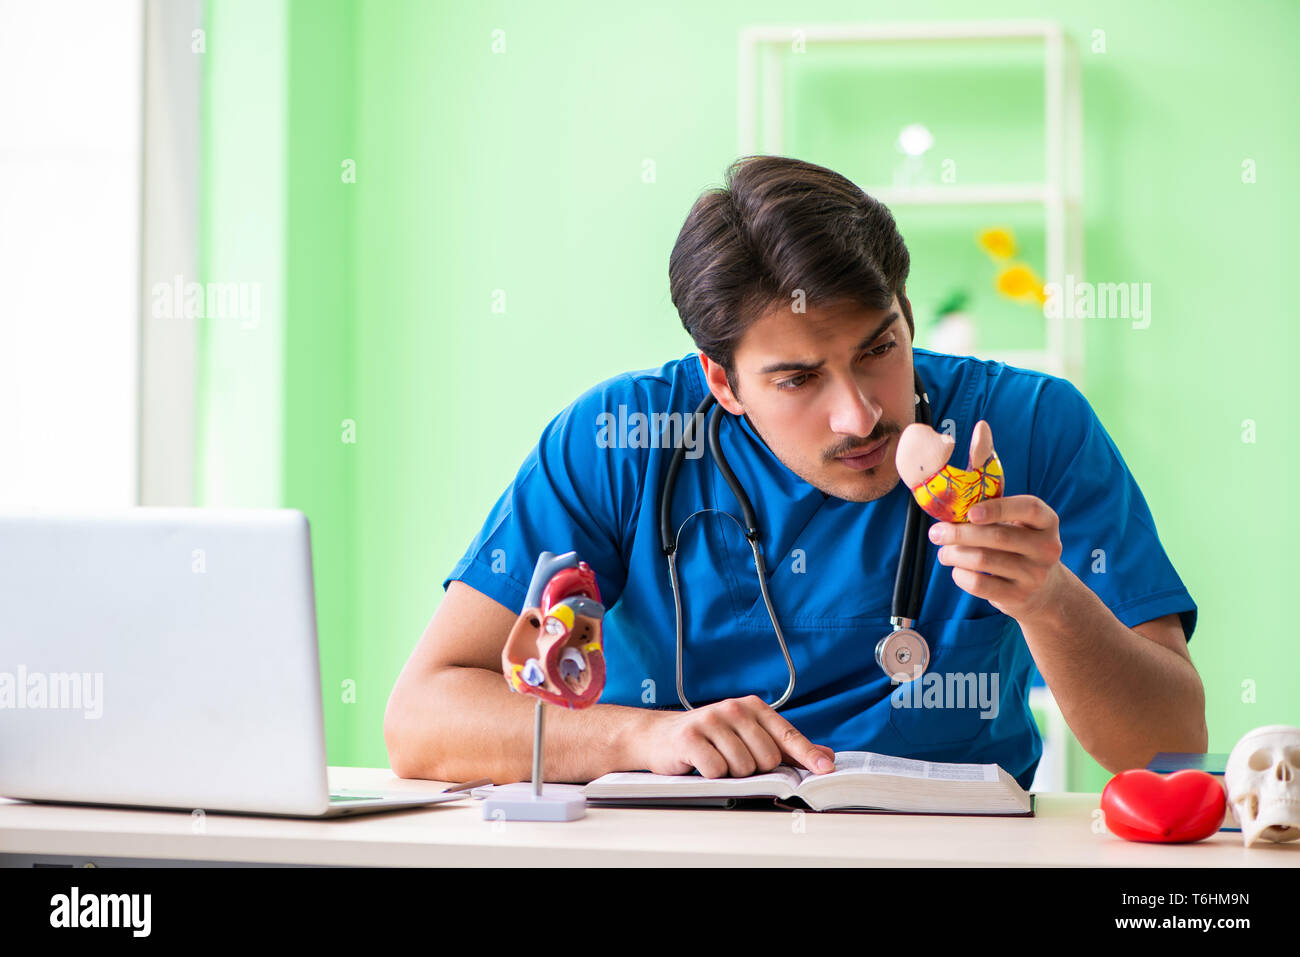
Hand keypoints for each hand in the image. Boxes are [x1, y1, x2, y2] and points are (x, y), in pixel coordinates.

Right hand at [635, 695, 836, 778]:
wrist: (660, 735)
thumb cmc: (709, 737)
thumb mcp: (748, 736)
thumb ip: (785, 746)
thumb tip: (824, 755)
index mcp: (753, 707)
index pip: (787, 734)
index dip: (807, 755)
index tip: (825, 769)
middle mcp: (734, 709)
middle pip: (766, 758)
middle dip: (754, 768)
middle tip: (735, 760)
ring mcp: (711, 720)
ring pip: (743, 767)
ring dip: (731, 773)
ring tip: (717, 760)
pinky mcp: (691, 737)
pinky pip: (717, 770)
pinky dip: (712, 775)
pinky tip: (702, 763)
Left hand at [929, 494, 1065, 621]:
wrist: (1044, 592)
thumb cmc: (1019, 548)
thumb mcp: (1019, 527)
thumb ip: (994, 515)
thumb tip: (950, 510)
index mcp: (1047, 522)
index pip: (1029, 508)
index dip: (998, 508)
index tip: (970, 512)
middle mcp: (1047, 548)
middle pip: (998, 536)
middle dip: (960, 533)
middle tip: (936, 533)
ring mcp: (1035, 575)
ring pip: (984, 560)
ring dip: (954, 554)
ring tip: (944, 552)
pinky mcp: (1019, 597)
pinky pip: (979, 583)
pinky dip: (960, 575)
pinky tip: (957, 570)